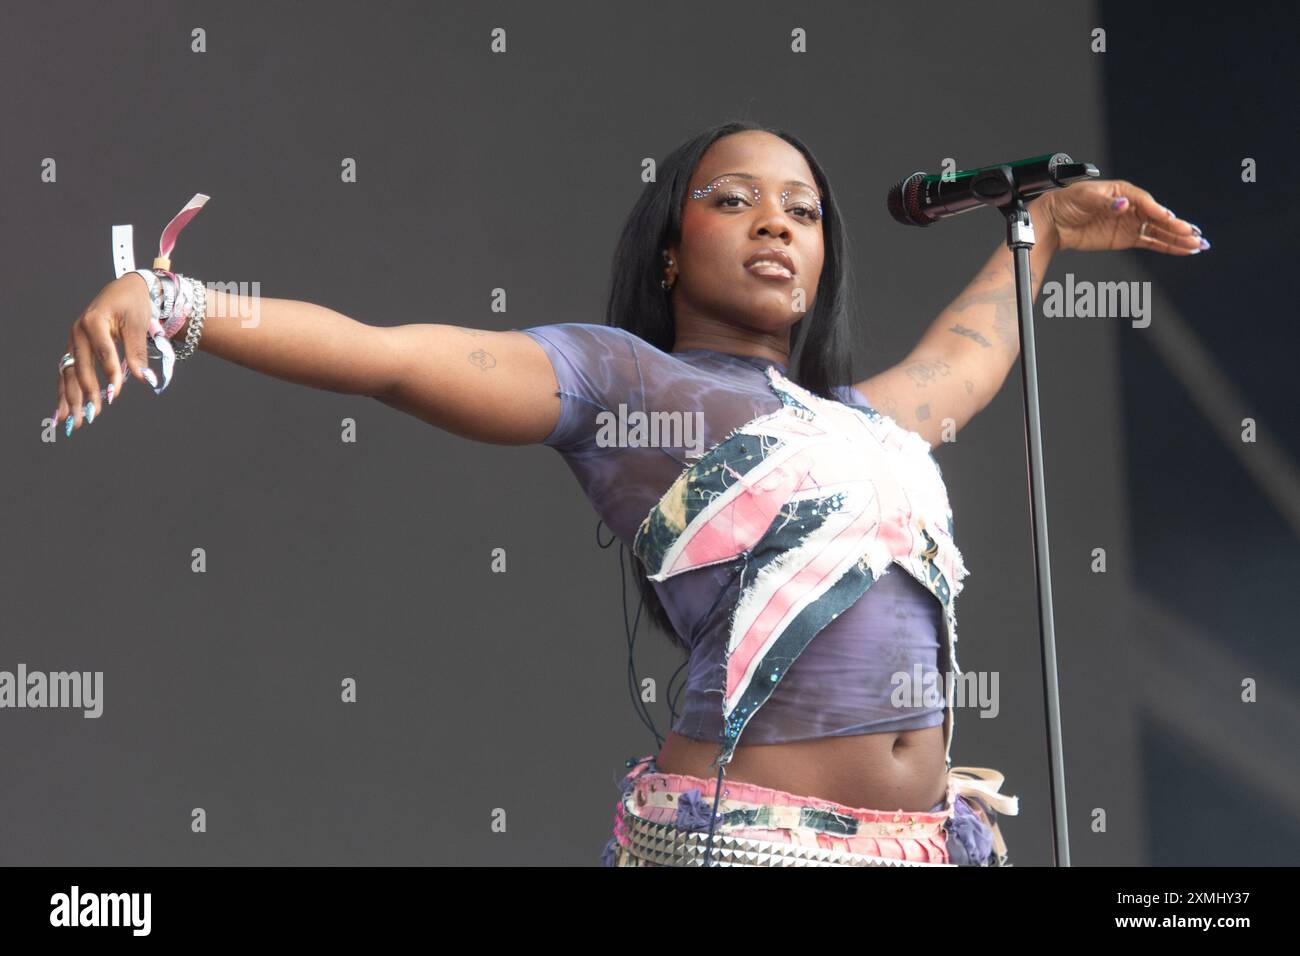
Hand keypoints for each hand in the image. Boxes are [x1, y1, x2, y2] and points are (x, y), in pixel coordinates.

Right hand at [54, 273, 156, 434]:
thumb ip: (137, 351)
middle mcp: (78, 331)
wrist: (125, 289)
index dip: (109, 374)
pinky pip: (69, 371)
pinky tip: (64, 409)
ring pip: (70, 372)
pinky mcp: (75, 347)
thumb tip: (143, 378)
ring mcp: (73, 340)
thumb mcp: (139, 324)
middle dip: (85, 393)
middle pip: (80, 366)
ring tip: (74, 419)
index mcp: (94, 321)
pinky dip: (66, 390)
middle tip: (92, 415)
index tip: (115, 394)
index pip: (103, 352)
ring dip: (71, 397)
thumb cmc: (133, 304)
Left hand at [1035, 179, 1207, 254]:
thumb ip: (1105, 203)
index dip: (1156, 211)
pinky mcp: (1126, 238)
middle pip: (1158, 217)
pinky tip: (1183, 250)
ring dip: (1178, 238)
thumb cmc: (1068, 202)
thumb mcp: (1085, 198)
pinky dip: (1166, 247)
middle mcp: (1132, 206)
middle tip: (1194, 235)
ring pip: (1159, 231)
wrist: (1054, 221)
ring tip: (1198, 244)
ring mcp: (1131, 223)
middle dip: (1177, 227)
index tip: (1169, 219)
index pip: (1145, 202)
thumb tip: (1122, 204)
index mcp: (1124, 191)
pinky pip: (1151, 242)